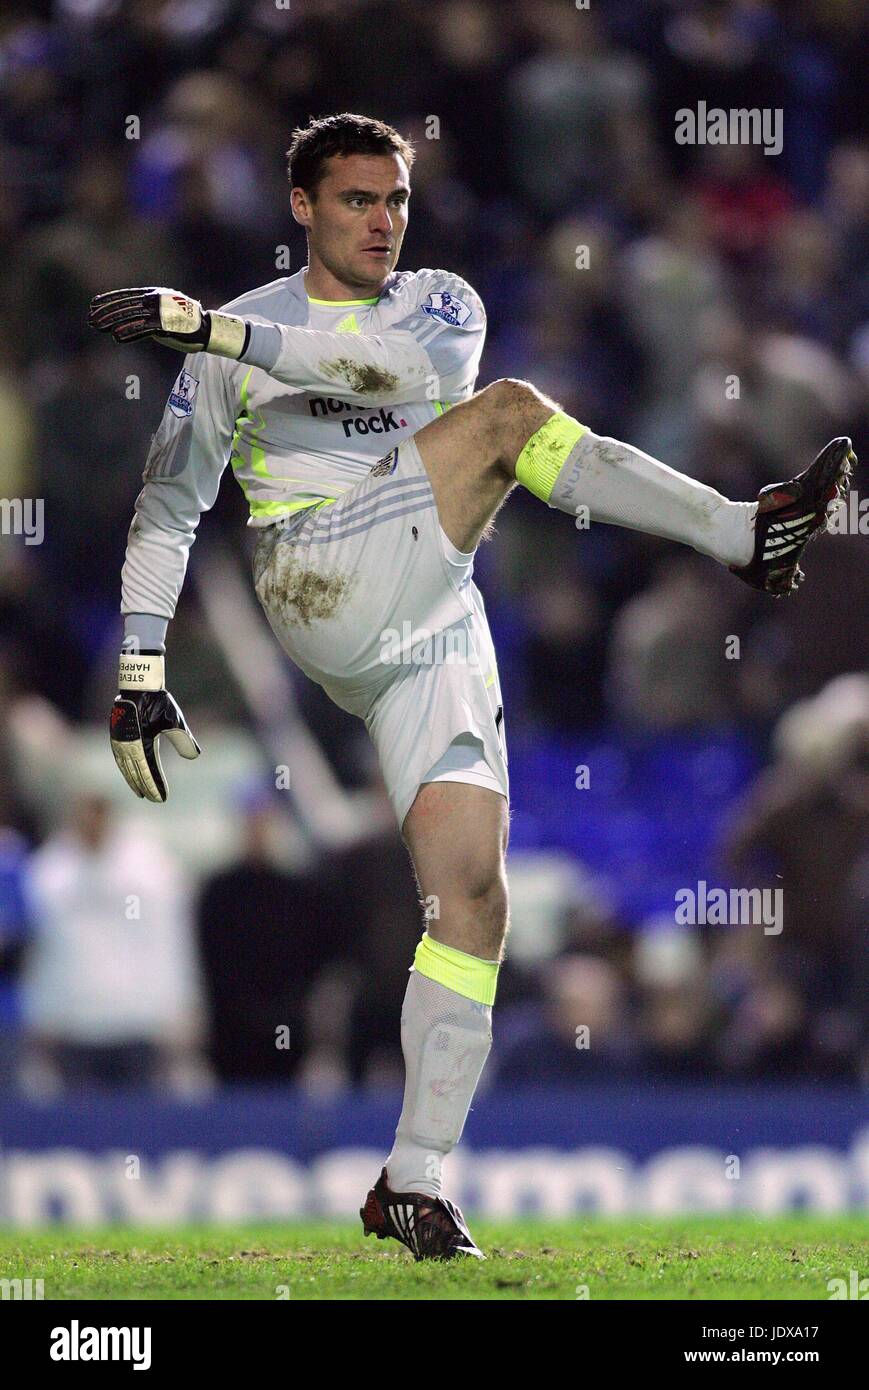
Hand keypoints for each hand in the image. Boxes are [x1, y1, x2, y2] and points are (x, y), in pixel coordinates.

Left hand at [88, 287, 247, 358]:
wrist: (206, 328)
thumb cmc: (184, 323)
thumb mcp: (163, 313)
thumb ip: (147, 314)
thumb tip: (129, 322)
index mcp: (153, 293)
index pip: (125, 295)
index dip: (108, 300)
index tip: (93, 305)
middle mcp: (155, 299)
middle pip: (124, 305)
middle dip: (105, 312)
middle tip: (90, 320)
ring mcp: (160, 311)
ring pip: (130, 315)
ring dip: (112, 321)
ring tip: (98, 327)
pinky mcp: (165, 325)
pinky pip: (143, 328)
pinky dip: (130, 332)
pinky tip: (117, 336)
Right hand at [110, 652, 200, 802]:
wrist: (137, 686)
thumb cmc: (158, 703)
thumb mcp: (175, 720)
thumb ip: (183, 739)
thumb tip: (194, 756)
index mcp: (143, 745)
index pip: (149, 772)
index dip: (155, 786)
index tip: (162, 798)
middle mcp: (129, 746)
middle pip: (137, 774)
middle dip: (145, 788)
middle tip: (153, 800)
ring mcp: (120, 742)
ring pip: (126, 768)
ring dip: (132, 781)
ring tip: (139, 792)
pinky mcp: (116, 736)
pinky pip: (119, 758)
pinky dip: (124, 769)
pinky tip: (128, 774)